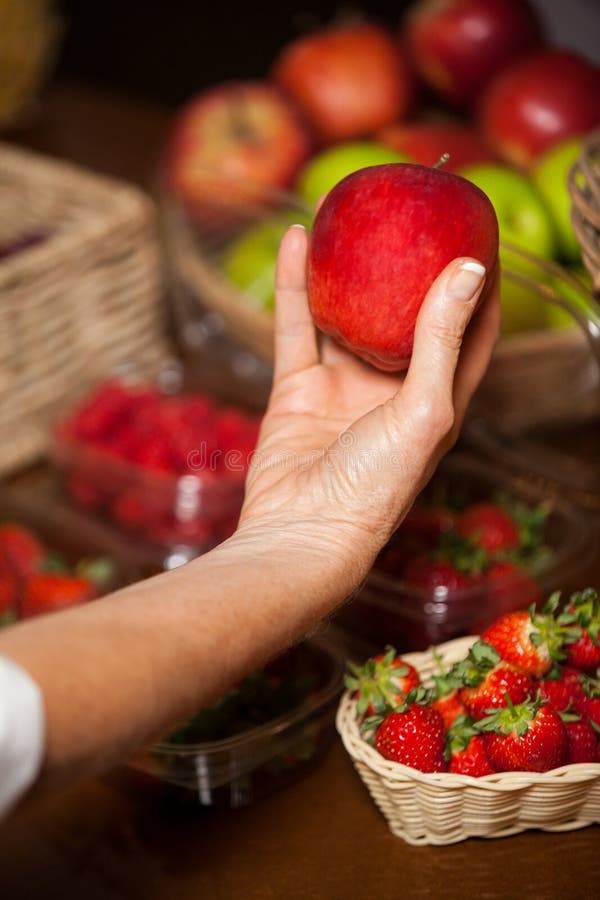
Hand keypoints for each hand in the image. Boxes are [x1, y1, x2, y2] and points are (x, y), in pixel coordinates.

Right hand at [237, 224, 498, 591]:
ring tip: (352, 217)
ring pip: (346, 315)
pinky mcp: (298, 389)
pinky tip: (299, 240)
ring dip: (348, 270)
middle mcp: (394, 390)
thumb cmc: (377, 486)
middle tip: (412, 212)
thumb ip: (441, 339)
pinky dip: (295, 286)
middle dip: (409, 266)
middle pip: (406, 315)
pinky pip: (296, 327)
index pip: (470, 333)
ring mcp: (344, 388)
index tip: (480, 233)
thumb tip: (470, 268)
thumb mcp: (423, 410)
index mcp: (439, 400)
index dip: (480, 286)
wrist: (301, 532)